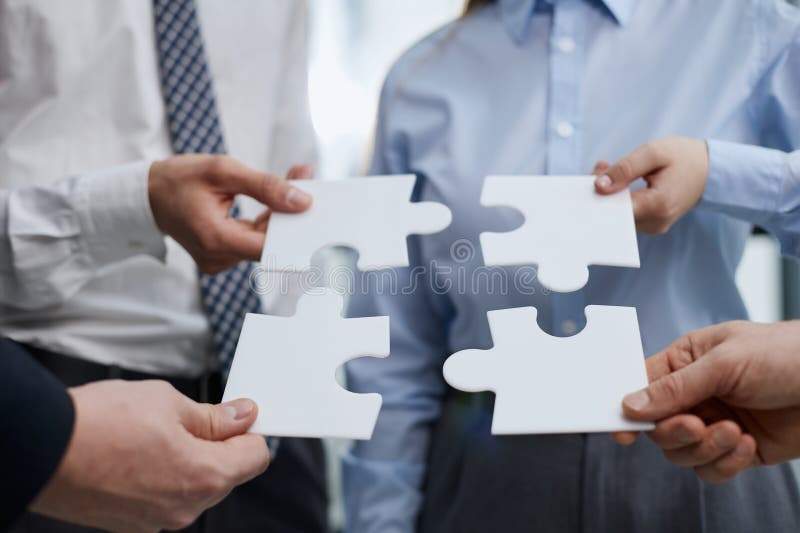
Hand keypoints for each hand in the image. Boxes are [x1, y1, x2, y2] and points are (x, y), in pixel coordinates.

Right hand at [31, 380, 269, 532]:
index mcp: (205, 476)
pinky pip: (165, 499)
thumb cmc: (102, 423)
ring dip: (190, 461)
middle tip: (192, 418)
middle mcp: (186, 507)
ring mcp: (158, 521)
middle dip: (220, 446)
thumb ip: (215, 417)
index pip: (256, 457)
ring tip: (157, 434)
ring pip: (196, 488)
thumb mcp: (170, 403)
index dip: (251, 430)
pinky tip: (139, 454)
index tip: (239, 415)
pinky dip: (163, 477)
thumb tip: (244, 416)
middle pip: (227, 475)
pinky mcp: (133, 524)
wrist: (43, 449)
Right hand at [148, 154, 312, 272]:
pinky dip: (265, 222)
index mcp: (215, 239)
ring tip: (292, 182)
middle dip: (289, 214)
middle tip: (306, 181)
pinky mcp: (222, 257)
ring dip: (279, 216)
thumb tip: (302, 201)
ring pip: (262, 241)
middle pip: (269, 243)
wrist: (148, 194)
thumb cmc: (180, 178)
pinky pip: (252, 241)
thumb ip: (265, 186)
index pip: (269, 246)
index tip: (315, 210)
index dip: (295, 230)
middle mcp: (218, 258)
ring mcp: (219, 261)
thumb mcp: (223, 171)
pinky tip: (274, 201)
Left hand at [592, 136, 708, 233]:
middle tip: (602, 167)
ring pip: (617, 216)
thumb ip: (625, 169)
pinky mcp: (651, 225)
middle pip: (613, 214)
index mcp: (657, 205)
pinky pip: (626, 215)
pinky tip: (618, 181)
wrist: (710, 171)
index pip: (614, 209)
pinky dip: (618, 199)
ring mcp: (653, 227)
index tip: (593, 176)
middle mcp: (655, 223)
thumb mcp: (653, 153)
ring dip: (608, 194)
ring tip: (611, 170)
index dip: (599, 194)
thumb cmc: (683, 157)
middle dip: (601, 192)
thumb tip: (599, 187)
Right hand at [614, 321, 799, 482]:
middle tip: (695, 426)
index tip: (623, 431)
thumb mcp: (724, 362)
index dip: (627, 408)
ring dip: (704, 448)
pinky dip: (724, 463)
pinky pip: (711, 469)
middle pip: (656, 426)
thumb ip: (675, 386)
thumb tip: (631, 405)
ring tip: (733, 431)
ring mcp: (714, 423)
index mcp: (684, 362)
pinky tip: (746, 444)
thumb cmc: (785, 353)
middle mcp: (695, 394)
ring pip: (681, 452)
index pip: (641, 386)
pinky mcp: (737, 450)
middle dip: (673, 431)